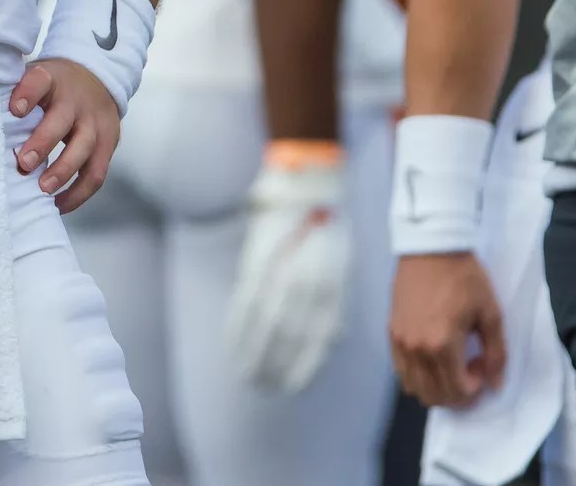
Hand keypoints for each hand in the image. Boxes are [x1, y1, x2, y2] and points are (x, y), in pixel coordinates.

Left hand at [9, 59, 118, 213]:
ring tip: (42, 190)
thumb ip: (13, 94)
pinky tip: (59, 204)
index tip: (14, 109)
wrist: (98, 77)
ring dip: (62, 172)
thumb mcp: (36, 77)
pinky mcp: (109, 143)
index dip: (27, 93)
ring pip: (84, 150)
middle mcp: (76, 100)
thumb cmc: (55, 85)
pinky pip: (96, 173)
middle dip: (43, 143)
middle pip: (62, 121)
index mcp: (52, 78)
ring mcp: (95, 122)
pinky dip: (78, 193)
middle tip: (23, 163)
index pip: (40, 80)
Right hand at [228, 147, 351, 390]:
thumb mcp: (344, 266)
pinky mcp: (255, 264)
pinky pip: (243, 305)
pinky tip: (232, 345)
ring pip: (262, 326)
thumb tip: (331, 337)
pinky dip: (237, 329)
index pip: (316, 341)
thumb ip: (336, 303)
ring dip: (252, 355)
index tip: (291, 387)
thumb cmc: (328, 227)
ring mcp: (278, 275)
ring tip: (246, 377)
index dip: (302, 368)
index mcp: (331, 289)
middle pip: (286, 338)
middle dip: (274, 367)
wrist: (304, 186)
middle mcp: (306, 286)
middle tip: (263, 388)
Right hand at [390, 250, 505, 408]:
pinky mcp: (391, 333)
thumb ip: (496, 353)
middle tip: (470, 369)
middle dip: (458, 393)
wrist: (430, 247)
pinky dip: (418, 376)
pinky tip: (432, 358)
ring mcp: (400, 342)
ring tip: (450, 366)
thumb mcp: (491, 313)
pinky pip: (401, 371)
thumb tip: (495, 384)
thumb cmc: (465, 277)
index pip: (458, 391)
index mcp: (443, 344)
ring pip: (415, 387)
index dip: (476, 388)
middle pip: (435, 395)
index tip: (482, 365)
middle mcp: (417, 349)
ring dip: (436, 388)